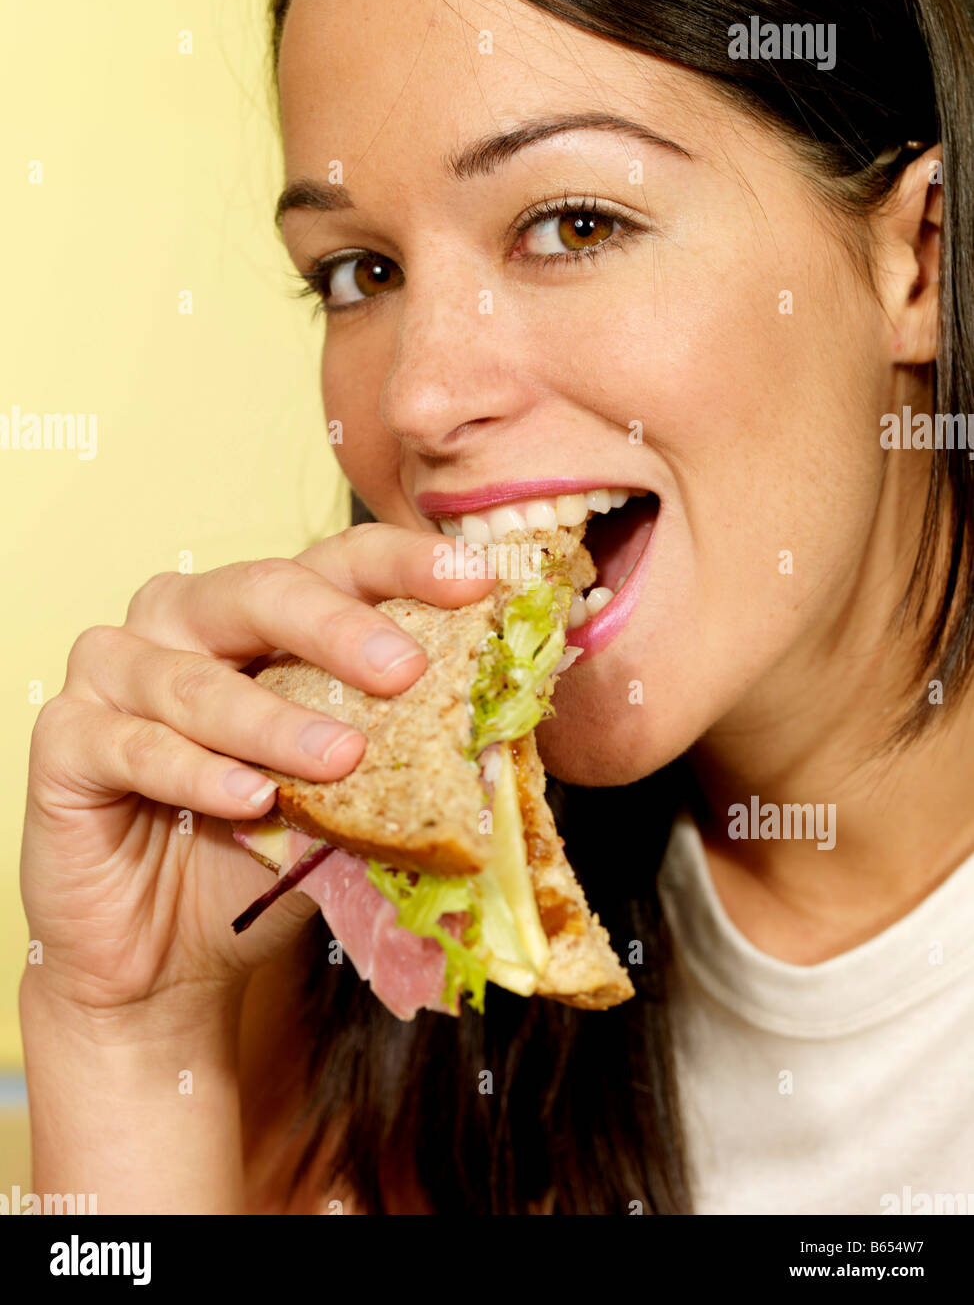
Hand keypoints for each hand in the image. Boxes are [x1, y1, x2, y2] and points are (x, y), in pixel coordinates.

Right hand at [20, 525, 492, 1026]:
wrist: (167, 959)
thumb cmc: (259, 857)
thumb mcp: (347, 800)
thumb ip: (402, 755)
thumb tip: (503, 735)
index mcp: (261, 619)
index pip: (334, 565)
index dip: (403, 564)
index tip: (475, 581)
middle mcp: (185, 623)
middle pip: (260, 590)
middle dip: (338, 627)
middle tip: (404, 671)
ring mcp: (116, 675)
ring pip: (193, 675)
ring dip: (271, 718)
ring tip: (339, 760)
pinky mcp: (66, 742)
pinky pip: (132, 743)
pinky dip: (195, 769)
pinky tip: (247, 800)